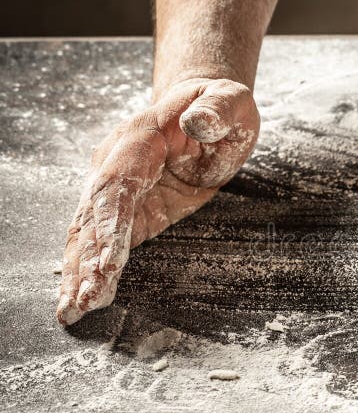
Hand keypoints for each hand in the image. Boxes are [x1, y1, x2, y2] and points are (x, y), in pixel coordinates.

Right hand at [56, 78, 258, 324]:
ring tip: (72, 310)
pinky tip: (81, 297)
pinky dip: (91, 269)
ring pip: (89, 232)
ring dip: (80, 271)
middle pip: (94, 214)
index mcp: (140, 140)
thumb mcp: (230, 103)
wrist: (205, 109)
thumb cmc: (219, 107)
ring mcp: (118, 188)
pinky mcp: (130, 209)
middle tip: (83, 300)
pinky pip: (103, 241)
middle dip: (88, 259)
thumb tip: (197, 122)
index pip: (118, 184)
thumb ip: (216, 111)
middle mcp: (117, 164)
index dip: (110, 222)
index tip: (107, 260)